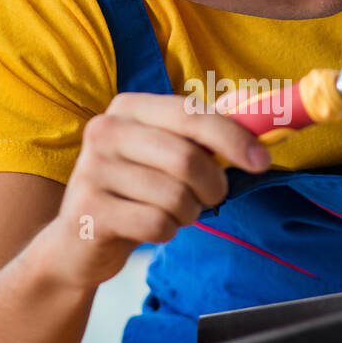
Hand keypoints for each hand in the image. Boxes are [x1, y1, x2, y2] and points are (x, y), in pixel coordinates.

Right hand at [43, 92, 269, 288]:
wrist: (79, 239)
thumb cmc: (136, 189)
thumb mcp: (168, 151)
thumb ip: (208, 128)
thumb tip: (255, 103)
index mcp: (129, 108)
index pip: (191, 114)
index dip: (233, 137)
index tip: (262, 161)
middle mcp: (105, 131)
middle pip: (186, 158)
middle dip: (213, 185)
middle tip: (212, 197)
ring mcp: (92, 171)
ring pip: (174, 196)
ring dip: (188, 212)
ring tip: (173, 212)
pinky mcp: (89, 211)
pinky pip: (156, 224)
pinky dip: (166, 231)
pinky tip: (149, 227)